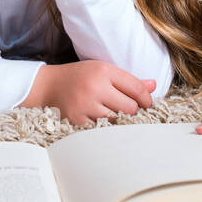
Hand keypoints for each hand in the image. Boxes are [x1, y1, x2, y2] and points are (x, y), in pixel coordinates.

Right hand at [19, 61, 154, 124]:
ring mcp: (85, 106)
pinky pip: (102, 130)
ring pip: (118, 121)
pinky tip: (101, 121)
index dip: (147, 98)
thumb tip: (154, 85)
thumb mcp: (102, 70)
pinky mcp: (78, 121)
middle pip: (130, 107)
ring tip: (113, 114)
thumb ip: (128, 80)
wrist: (48, 87)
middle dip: (133, 110)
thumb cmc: (79, 77)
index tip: (148, 103)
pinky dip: (105, 128)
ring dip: (119, 120)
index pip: (136, 88)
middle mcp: (94, 87)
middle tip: (128, 109)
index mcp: (103, 71)